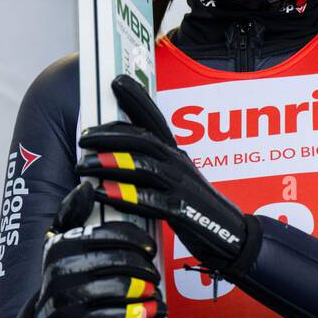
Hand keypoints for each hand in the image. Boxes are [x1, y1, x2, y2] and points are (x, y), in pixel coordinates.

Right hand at [29, 181, 165, 317]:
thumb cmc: (61, 276)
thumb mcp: (58, 242)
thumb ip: (72, 213)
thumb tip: (86, 187)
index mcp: (63, 243)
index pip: (109, 234)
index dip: (137, 239)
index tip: (151, 248)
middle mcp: (62, 268)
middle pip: (119, 261)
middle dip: (144, 267)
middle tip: (154, 273)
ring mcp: (66, 297)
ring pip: (119, 288)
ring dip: (144, 290)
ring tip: (153, 291)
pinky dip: (137, 315)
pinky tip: (151, 311)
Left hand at [76, 75, 261, 277]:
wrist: (233, 237)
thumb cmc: (199, 209)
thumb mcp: (177, 179)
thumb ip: (154, 165)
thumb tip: (122, 154)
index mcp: (177, 155)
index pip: (156, 119)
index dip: (138, 98)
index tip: (115, 80)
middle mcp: (179, 164)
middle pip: (145, 139)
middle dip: (111, 134)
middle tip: (84, 136)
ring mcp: (182, 187)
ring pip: (144, 166)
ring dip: (111, 163)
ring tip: (83, 165)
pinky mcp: (182, 213)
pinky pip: (150, 201)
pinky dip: (125, 196)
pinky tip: (103, 194)